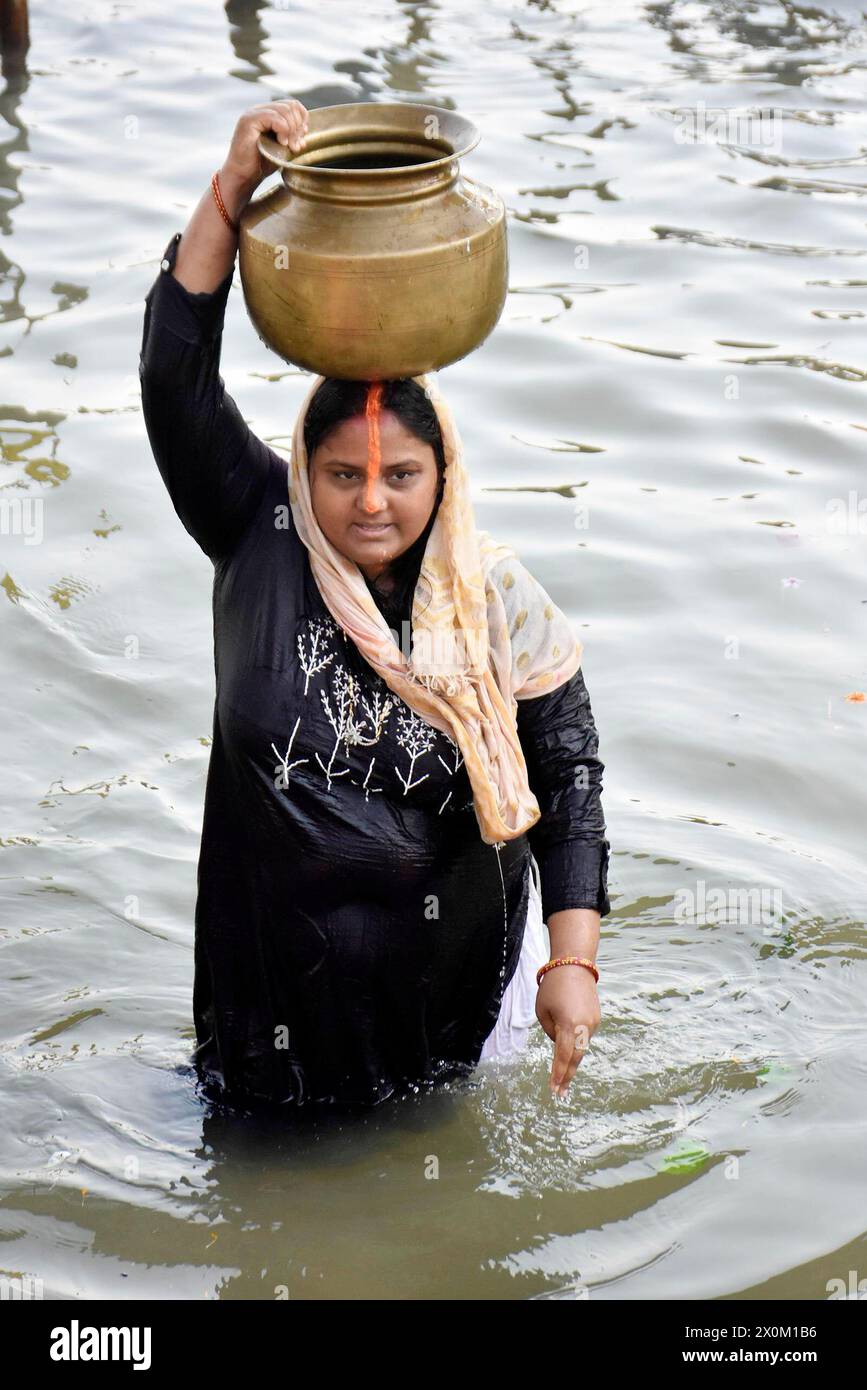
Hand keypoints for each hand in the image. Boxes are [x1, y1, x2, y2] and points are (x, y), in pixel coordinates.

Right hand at [221, 99, 309, 196]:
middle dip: (298, 127)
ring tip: (288, 146)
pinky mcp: (249, 120)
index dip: (302, 120)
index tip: (301, 139)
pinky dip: (283, 130)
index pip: (292, 105)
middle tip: (295, 146)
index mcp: (268, 114)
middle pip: (290, 105)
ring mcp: (253, 113)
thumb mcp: (283, 148)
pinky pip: (275, 117)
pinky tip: (281, 143)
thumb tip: (306, 129)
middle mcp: (260, 110)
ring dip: (292, 130)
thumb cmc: (261, 164)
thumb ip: (293, 136)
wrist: (244, 176)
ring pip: (284, 110)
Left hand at [535, 964, 599, 1097]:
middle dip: (567, 1076)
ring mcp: (593, 1023)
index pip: (562, 1056)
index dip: (558, 1074)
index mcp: (568, 1024)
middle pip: (575, 1058)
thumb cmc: (553, 987)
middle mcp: (585, 1026)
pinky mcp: (596, 1019)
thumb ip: (551, 1032)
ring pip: (580, 1047)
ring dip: (571, 1061)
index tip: (554, 1089)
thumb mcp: (543, 1011)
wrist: (575, 965)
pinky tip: (568, 1053)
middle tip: (560, 1093)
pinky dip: (576, 1046)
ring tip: (561, 1078)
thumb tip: (560, 1045)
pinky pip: (584, 1036)